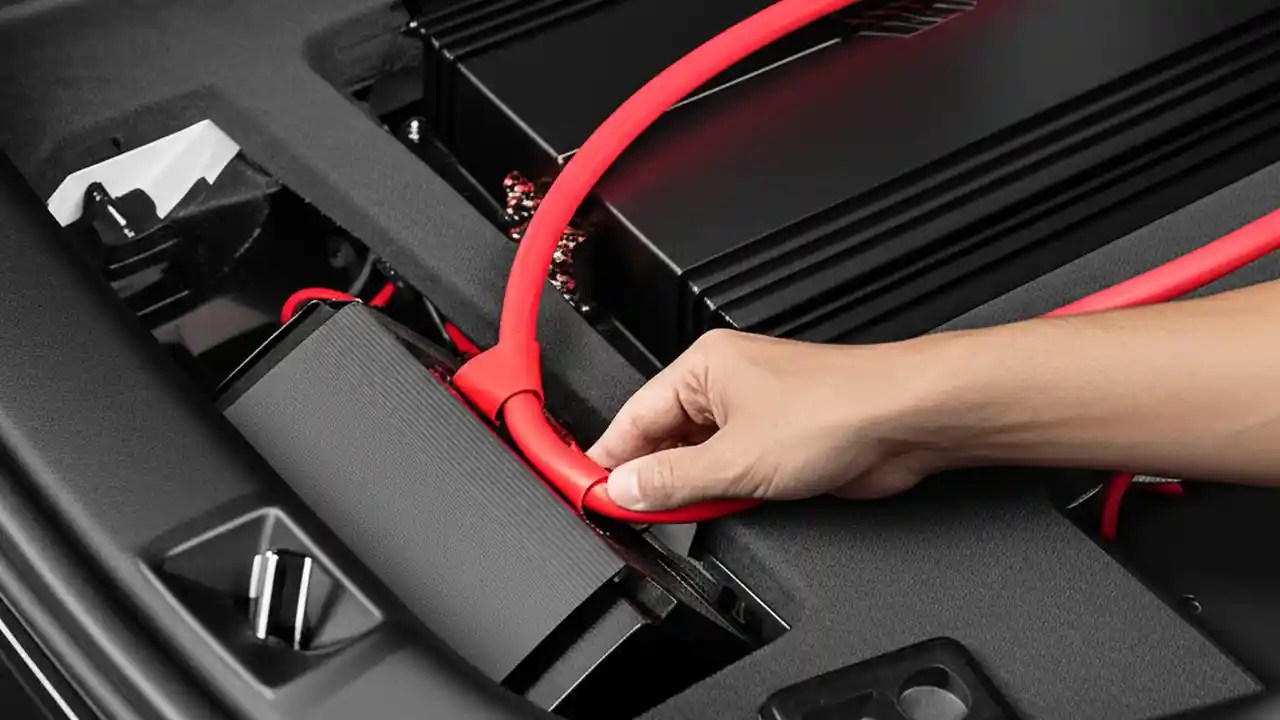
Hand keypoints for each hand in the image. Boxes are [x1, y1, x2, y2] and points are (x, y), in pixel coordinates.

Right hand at [586, 329, 953, 511]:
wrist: (904, 420)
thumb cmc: (836, 408)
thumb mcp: (736, 458)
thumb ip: (673, 480)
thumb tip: (626, 489)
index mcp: (704, 367)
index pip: (634, 416)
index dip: (608, 457)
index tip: (588, 490)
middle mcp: (725, 385)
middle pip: (662, 438)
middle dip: (648, 477)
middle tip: (627, 513)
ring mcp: (752, 414)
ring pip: (696, 458)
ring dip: (688, 488)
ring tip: (673, 514)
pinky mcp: (777, 443)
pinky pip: (729, 470)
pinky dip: (718, 493)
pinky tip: (715, 509)